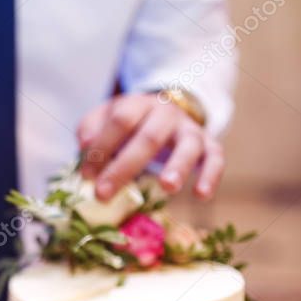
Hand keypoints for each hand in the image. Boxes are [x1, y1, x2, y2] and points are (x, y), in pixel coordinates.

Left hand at [77, 92, 223, 201]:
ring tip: (167, 188)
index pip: (120, 121)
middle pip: (149, 137)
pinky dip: (211, 176)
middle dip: (125, 167)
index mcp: (138, 104)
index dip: (102, 147)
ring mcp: (190, 129)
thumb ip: (91, 128)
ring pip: (188, 145)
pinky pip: (216, 158)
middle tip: (103, 195)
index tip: (86, 175)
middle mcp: (166, 114)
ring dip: (178, 166)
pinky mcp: (209, 144)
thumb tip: (84, 146)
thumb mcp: (105, 118)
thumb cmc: (130, 123)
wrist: (167, 109)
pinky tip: (201, 196)